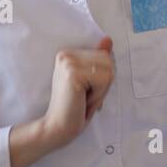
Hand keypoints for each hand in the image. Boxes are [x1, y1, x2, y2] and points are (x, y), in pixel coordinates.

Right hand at [38, 36, 114, 150]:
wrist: (57, 127)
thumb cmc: (74, 107)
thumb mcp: (90, 81)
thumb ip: (98, 60)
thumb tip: (108, 39)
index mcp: (68, 54)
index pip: (104, 56)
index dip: (102, 77)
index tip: (85, 90)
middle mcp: (66, 54)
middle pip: (108, 61)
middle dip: (104, 83)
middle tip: (85, 95)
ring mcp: (68, 63)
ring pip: (109, 71)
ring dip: (102, 90)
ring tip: (84, 98)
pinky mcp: (73, 74)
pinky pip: (104, 80)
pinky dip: (99, 95)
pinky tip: (83, 100)